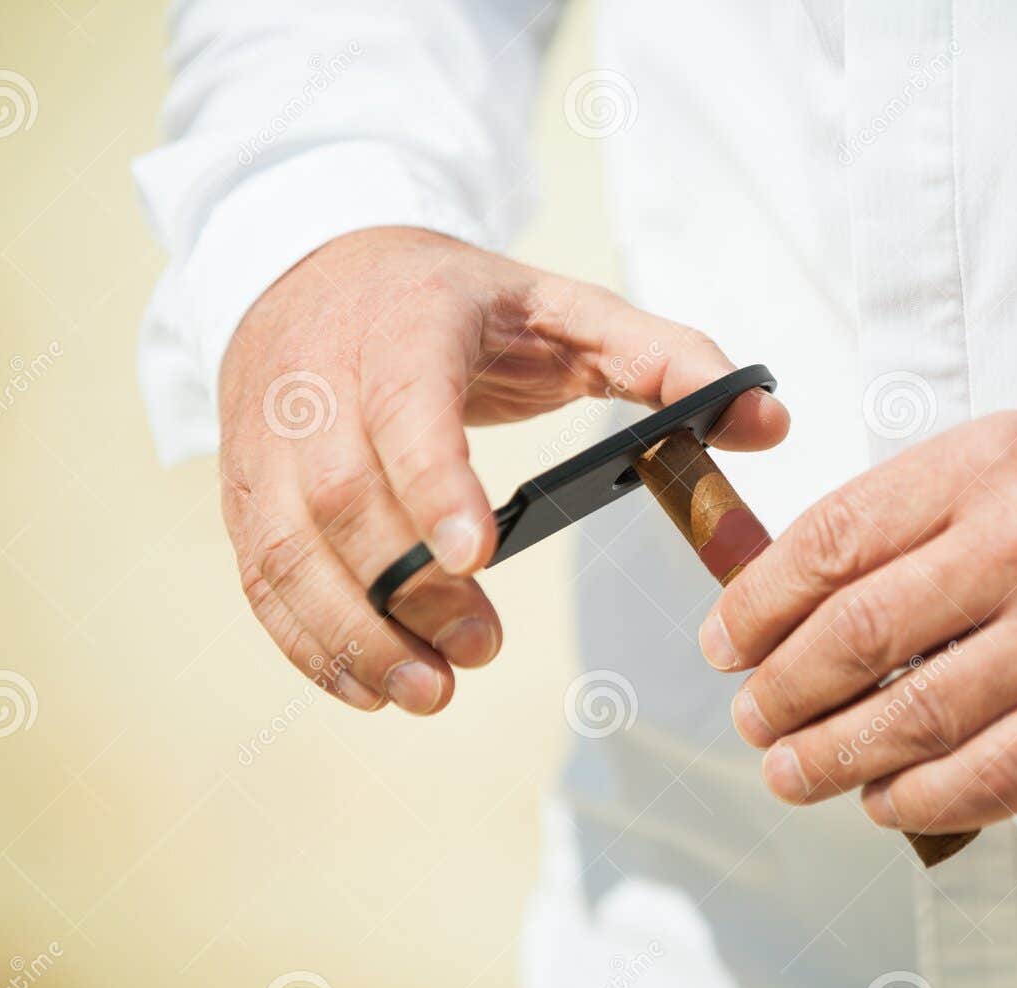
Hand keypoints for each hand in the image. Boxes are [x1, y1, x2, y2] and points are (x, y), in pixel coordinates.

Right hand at [219, 226, 787, 713]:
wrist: (314, 264)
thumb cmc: (454, 302)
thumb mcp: (563, 308)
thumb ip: (667, 360)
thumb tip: (768, 421)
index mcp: (406, 329)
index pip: (406, 407)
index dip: (433, 481)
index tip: (477, 555)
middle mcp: (319, 383)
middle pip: (346, 498)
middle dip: (411, 589)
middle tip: (483, 651)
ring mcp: (271, 441)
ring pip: (289, 550)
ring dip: (353, 635)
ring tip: (426, 694)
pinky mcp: (247, 490)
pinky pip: (261, 578)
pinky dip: (307, 641)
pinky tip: (367, 688)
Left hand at [698, 403, 1016, 832]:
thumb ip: (923, 512)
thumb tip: (814, 592)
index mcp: (986, 466)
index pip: (833, 540)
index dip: (758, 601)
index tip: (727, 638)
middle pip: (856, 633)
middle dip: (780, 688)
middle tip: (750, 714)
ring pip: (913, 714)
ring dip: (830, 756)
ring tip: (789, 772)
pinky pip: (991, 776)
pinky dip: (920, 799)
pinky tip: (883, 801)